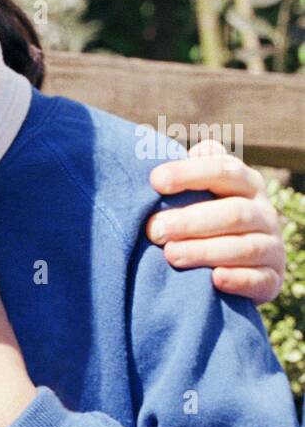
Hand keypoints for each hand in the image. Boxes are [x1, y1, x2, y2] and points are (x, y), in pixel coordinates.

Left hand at [147, 138, 284, 302]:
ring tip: (170, 255)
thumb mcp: (199, 192)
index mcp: (246, 184)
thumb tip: (162, 147)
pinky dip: (238, 279)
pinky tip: (214, 280)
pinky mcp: (272, 279)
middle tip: (154, 230)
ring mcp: (272, 247)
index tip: (155, 181)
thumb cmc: (203, 219)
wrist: (236, 266)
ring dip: (206, 251)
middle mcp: (264, 213)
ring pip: (245, 247)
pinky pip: (259, 279)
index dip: (190, 173)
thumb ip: (189, 170)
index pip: (224, 170)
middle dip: (191, 221)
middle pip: (234, 212)